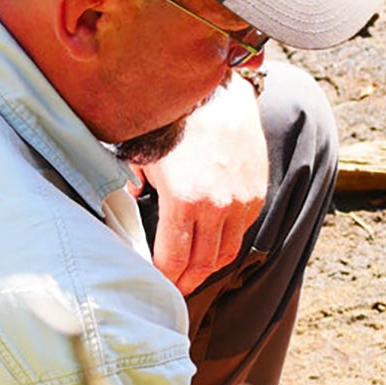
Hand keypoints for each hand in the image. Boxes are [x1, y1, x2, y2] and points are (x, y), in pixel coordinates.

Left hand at [134, 76, 268, 294]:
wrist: (219, 96)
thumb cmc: (176, 122)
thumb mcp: (144, 156)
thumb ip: (132, 185)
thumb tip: (128, 202)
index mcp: (185, 201)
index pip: (175, 259)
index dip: (165, 277)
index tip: (158, 283)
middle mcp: (218, 207)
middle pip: (203, 263)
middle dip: (187, 280)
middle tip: (176, 287)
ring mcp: (241, 202)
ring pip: (227, 252)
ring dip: (209, 266)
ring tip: (195, 271)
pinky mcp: (256, 194)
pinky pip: (242, 230)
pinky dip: (227, 240)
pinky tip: (213, 240)